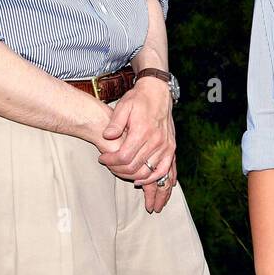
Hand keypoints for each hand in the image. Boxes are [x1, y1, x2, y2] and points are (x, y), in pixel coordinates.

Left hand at [97, 78, 176, 212]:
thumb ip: (115, 122)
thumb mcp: (123, 106)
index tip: (102, 158)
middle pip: (134, 167)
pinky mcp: (171, 148)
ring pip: (148, 172)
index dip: (110, 161)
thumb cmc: (138, 99)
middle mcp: (156, 141)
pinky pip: (164, 170)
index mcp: (142, 131)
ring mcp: (166, 146)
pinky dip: (153, 179)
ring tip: (122, 173)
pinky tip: (142, 181)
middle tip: (109, 165)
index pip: (124, 157)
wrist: (158, 93)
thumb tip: (107, 136)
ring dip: (133, 177)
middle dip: (118, 170)